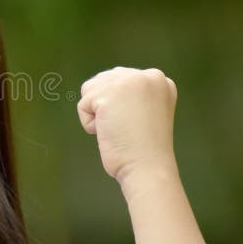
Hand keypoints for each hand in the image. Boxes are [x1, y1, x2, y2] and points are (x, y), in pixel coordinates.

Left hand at [77, 67, 177, 187]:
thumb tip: (100, 82)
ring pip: (90, 90)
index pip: (119, 79)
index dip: (118, 106)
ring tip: (119, 128)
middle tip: (127, 128)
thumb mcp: (144, 110)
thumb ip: (129, 93)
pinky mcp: (109, 93)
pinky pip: (83, 106)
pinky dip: (90, 123)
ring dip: (97, 114)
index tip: (137, 124)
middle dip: (106, 108)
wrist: (147, 168)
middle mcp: (147, 75)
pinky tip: (110, 133)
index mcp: (158, 79)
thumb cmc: (142, 148)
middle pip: (103, 81)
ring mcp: (129, 81)